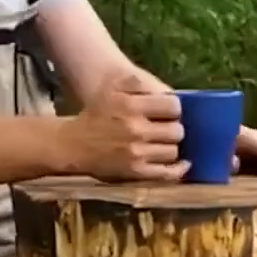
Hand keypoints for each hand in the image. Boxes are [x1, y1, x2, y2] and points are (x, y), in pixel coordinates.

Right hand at [68, 72, 188, 181]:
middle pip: (177, 130)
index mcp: (131, 106)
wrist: (74, 145)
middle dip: (172, 129)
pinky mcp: (135, 171)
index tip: (166, 113)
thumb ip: (138, 84)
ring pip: (174, 151)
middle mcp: (135, 129)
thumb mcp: (112, 89)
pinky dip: (178, 169)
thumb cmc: (96, 114)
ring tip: (162, 144)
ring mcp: (136, 152)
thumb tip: (169, 92)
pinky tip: (182, 164)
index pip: (173, 106)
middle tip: (165, 129)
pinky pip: (168, 172)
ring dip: (171, 147)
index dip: (172, 109)